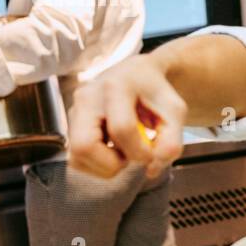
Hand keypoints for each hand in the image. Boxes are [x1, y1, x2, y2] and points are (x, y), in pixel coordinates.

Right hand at [67, 54, 185, 179]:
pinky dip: (97, 165)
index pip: (121, 128)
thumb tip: (151, 169)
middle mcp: (87, 97)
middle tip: (131, 155)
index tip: (152, 154)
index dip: (139, 151)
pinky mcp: (71, 125)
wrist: (138, 76)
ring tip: (124, 151)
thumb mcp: (175, 111)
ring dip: (105, 166)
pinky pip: (76, 159)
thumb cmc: (156, 92)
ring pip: (77, 157)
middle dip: (112, 163)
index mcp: (116, 86)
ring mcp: (75, 111)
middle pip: (84, 146)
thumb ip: (171, 141)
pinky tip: (114, 151)